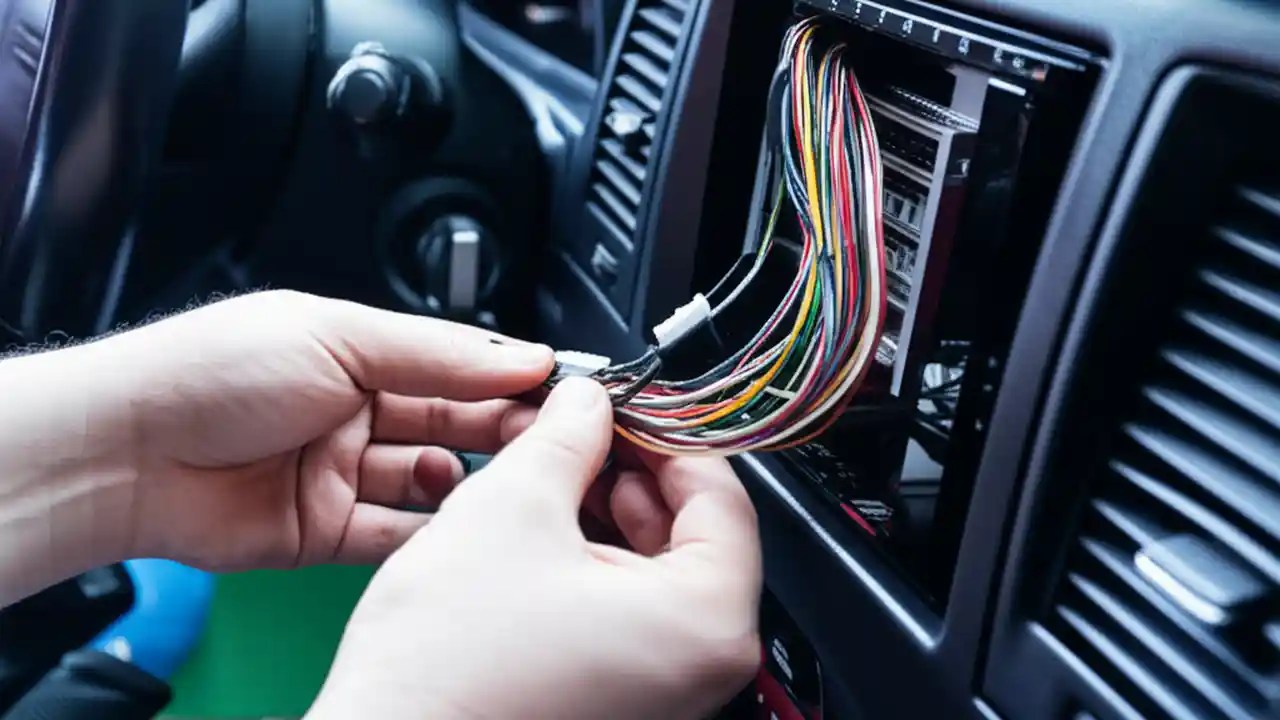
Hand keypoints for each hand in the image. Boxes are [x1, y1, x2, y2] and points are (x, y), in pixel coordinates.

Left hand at [0, 291, 552, 601]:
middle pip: (450, 424)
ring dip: (465, 483)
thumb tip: (519, 353)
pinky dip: (428, 534)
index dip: (505, 378)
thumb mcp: (338, 336)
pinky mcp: (324, 533)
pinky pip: (393, 536)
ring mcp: (340, 474)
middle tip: (544, 441)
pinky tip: (456, 524)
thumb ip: (437, 353)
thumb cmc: (210, 373)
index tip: (556, 390)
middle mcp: (354, 412)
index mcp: (358, 353)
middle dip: (499, 431)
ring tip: (492, 483)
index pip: (454, 365)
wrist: (130, 453)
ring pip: (429, 483)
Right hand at [309, 378, 762, 719]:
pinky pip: (627, 612)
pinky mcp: (619, 702)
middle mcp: (702, 669)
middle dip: (627, 470)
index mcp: (708, 623)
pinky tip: (539, 534)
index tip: (623, 403)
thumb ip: (566, 435)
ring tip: (546, 477)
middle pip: (691, 531)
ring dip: (602, 512)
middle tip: (578, 429)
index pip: (721, 491)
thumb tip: (588, 402)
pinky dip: (589, 563)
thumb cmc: (446, 672)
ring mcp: (662, 692)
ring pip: (653, 569)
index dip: (662, 430)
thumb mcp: (512, 508)